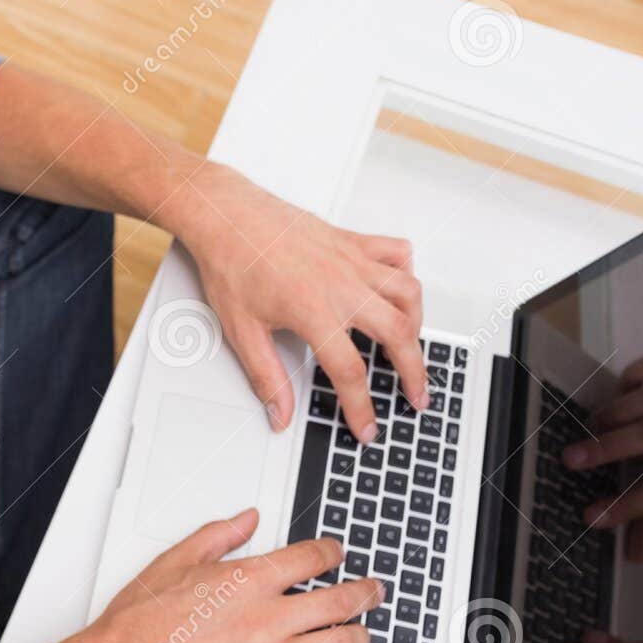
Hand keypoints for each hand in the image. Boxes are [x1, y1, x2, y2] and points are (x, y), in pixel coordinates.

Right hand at [78, 507, 380, 642]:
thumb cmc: (137, 626)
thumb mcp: (172, 562)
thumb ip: (218, 536)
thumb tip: (248, 519)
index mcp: (246, 580)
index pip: (312, 558)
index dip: (333, 553)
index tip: (336, 555)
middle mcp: (266, 619)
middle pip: (341, 600)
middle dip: (365, 592)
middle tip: (371, 591)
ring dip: (358, 637)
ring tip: (359, 634)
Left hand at [169, 162, 427, 440]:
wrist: (226, 216)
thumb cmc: (232, 263)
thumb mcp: (243, 330)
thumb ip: (267, 377)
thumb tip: (279, 413)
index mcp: (313, 310)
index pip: (350, 371)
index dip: (361, 406)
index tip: (366, 426)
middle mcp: (341, 283)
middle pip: (397, 333)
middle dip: (414, 371)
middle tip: (416, 396)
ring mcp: (351, 259)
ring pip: (408, 291)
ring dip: (416, 324)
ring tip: (410, 347)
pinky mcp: (352, 241)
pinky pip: (396, 253)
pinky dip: (405, 274)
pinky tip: (397, 291)